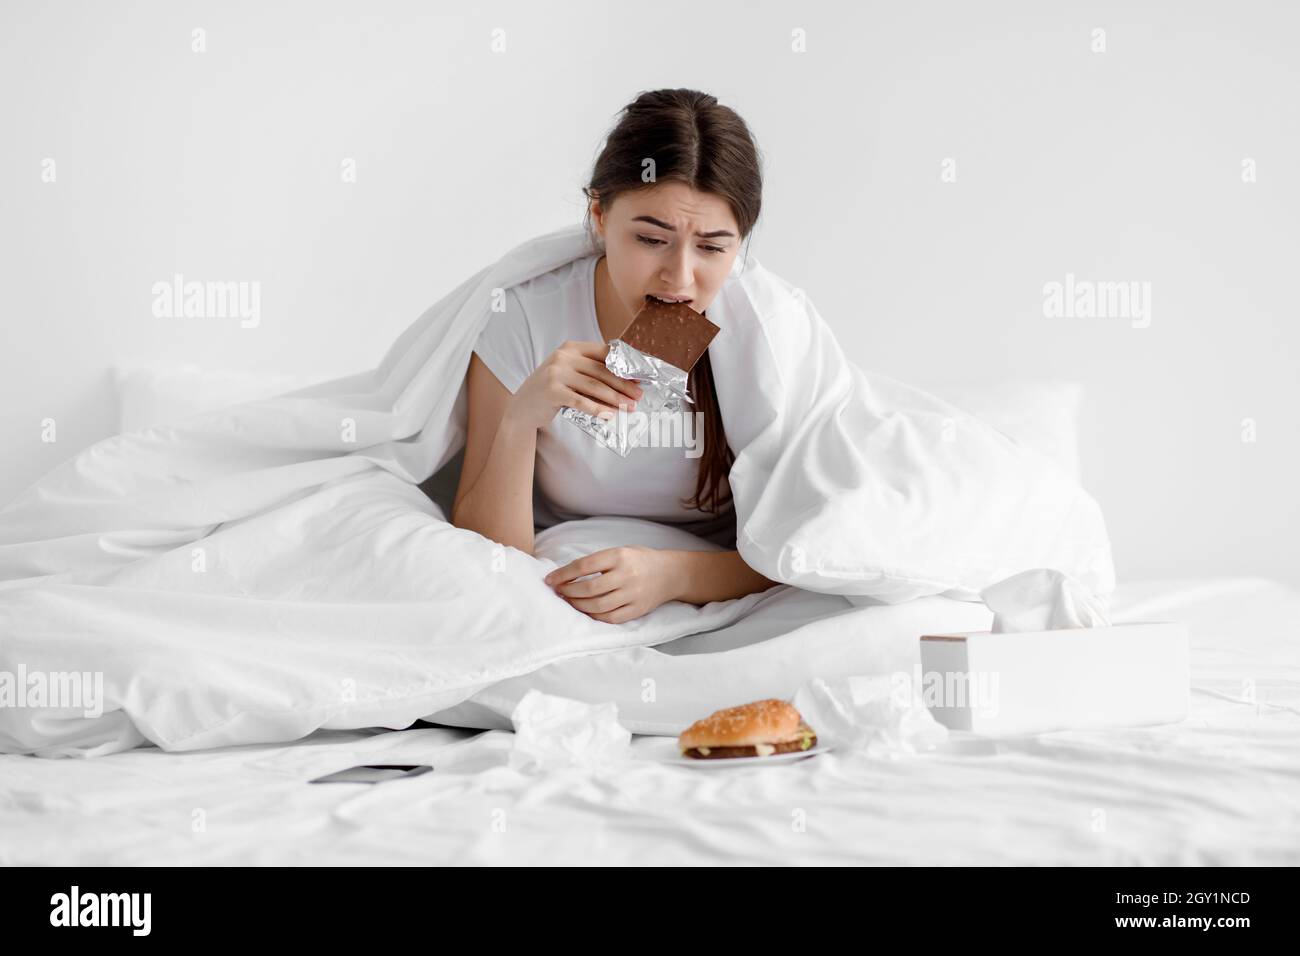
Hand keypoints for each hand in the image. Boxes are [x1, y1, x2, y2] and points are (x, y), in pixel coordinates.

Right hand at [506, 340, 642, 431]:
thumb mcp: (569, 375)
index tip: (640, 377)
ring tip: (629, 407)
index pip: (604, 353)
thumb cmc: (552, 392)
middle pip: (602, 371)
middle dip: (624, 385)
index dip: (624, 365)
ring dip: (615, 398)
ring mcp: (556, 373)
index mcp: (571, 348)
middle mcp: (563, 357)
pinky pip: (581, 401)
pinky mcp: (552, 391)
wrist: (522, 408)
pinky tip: (609, 416)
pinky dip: (597, 409)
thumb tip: (627, 383)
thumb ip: (591, 373)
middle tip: (639, 396)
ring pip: (594, 386)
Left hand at [543, 545, 680, 623]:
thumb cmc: (639, 560)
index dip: (563, 574)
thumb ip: (597, 562)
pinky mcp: (637, 609)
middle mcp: (627, 575)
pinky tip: (586, 610)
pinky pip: (610, 617)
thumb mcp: (620, 551)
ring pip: (598, 605)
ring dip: (578, 605)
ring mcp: (633, 594)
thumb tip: (566, 575)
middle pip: (589, 588)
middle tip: (558, 591)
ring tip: (569, 601)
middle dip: (568, 592)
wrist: (670, 573)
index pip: (584, 566)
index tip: (549, 579)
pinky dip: (594, 616)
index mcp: (620, 556)